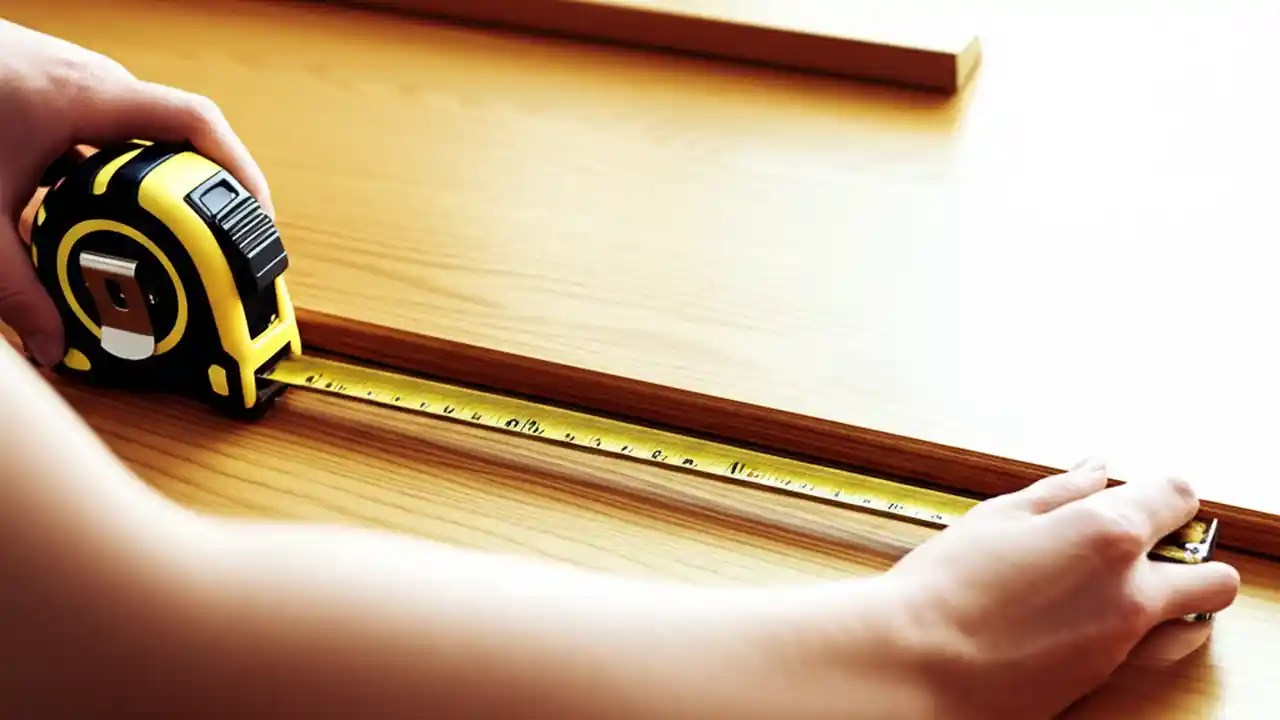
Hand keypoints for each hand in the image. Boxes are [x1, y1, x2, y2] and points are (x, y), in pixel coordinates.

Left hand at [0, 19, 271, 365]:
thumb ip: (13, 286)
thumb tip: (51, 342)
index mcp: (89, 99)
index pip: (195, 122)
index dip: (240, 169)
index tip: (256, 218)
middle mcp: (97, 85)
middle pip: (183, 137)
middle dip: (207, 192)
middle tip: (220, 243)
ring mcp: (81, 84)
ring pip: (149, 136)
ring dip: (164, 183)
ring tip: (174, 234)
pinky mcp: (62, 92)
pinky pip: (116, 133)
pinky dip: (124, 174)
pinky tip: (106, 210)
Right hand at [867, 459, 1240, 717]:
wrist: (916, 664)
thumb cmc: (945, 586)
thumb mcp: (997, 517)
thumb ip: (1058, 491)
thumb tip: (1094, 470)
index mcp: (1107, 535)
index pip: (1178, 496)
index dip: (1162, 491)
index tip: (1140, 493)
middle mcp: (1130, 592)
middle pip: (1213, 575)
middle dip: (1191, 557)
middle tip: (1143, 547)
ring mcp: (1122, 643)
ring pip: (1190, 623)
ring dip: (1171, 602)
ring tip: (1118, 589)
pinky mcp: (1103, 681)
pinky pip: (1146, 654)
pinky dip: (1133, 634)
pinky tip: (1081, 620)